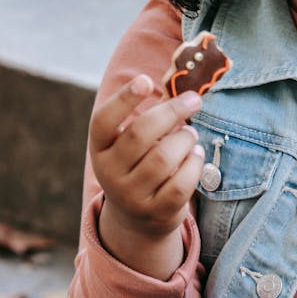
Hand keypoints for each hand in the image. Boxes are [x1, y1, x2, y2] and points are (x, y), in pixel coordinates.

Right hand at [89, 74, 204, 277]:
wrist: (137, 218)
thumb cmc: (138, 164)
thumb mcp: (128, 144)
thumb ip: (147, 119)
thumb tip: (182, 92)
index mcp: (100, 148)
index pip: (103, 121)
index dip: (123, 99)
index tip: (146, 80)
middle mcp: (109, 173)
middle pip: (139, 134)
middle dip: (172, 111)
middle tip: (193, 100)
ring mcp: (131, 196)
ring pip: (164, 158)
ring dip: (185, 138)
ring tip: (191, 133)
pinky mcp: (156, 212)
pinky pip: (181, 184)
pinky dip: (194, 163)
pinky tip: (196, 155)